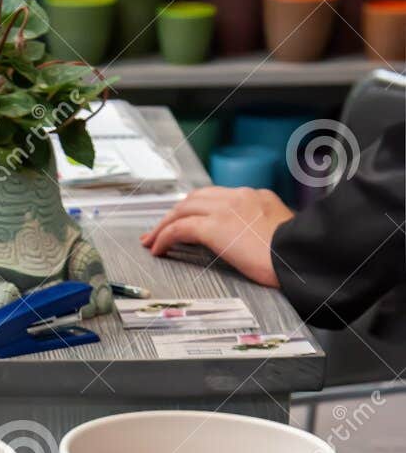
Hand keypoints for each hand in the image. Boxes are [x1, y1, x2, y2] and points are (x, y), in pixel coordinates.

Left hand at [140, 187, 294, 286]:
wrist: (300, 255)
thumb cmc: (297, 253)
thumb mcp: (284, 234)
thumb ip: (265, 230)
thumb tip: (257, 243)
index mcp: (258, 198)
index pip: (219, 197)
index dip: (198, 208)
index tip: (188, 219)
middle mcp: (240, 197)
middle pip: (196, 198)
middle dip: (176, 213)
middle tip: (160, 229)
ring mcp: (226, 209)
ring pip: (183, 208)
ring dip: (164, 224)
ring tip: (152, 240)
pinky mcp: (215, 226)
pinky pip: (180, 228)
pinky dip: (164, 237)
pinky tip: (158, 248)